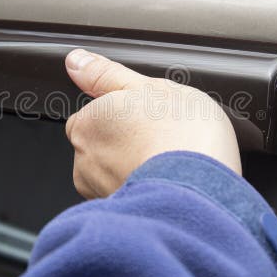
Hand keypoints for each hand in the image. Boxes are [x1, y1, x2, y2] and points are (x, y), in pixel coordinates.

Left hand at [64, 49, 241, 198]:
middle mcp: (84, 162)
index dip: (125, 116)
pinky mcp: (121, 215)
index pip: (95, 116)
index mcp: (87, 124)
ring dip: (138, 170)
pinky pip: (131, 200)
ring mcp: (100, 193)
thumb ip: (106, 74)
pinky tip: (169, 186)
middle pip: (104, 147)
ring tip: (170, 165)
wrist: (200, 192)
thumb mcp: (147, 87)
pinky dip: (147, 194)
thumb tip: (77, 61)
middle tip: (163, 141)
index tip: (149, 119)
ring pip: (117, 176)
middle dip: (129, 145)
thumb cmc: (180, 137)